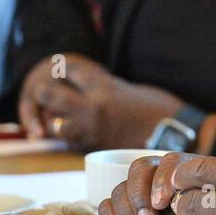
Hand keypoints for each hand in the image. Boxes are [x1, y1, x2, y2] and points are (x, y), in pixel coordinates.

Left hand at [18, 52, 183, 150]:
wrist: (173, 134)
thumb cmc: (159, 108)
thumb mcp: (131, 89)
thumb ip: (109, 87)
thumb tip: (94, 86)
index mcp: (104, 88)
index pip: (71, 70)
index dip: (62, 67)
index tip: (58, 66)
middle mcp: (92, 108)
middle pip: (52, 96)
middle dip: (43, 91)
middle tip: (42, 90)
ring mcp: (93, 130)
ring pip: (56, 126)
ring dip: (54, 121)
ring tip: (57, 118)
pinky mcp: (97, 148)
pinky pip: (73, 144)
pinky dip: (70, 138)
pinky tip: (75, 134)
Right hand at [98, 154, 199, 214]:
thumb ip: (201, 205)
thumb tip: (181, 206)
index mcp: (185, 171)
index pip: (168, 162)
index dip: (162, 180)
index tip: (162, 203)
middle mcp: (159, 178)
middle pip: (138, 171)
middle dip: (139, 198)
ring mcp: (141, 196)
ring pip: (119, 191)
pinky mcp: (126, 214)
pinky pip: (106, 209)